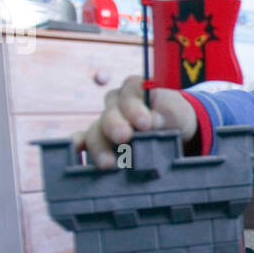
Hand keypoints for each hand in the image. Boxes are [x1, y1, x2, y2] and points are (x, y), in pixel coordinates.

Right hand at [72, 75, 197, 168]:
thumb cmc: (173, 116)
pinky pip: (83, 140)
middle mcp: (116, 103)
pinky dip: (78, 146)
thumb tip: (153, 121)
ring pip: (96, 129)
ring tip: (109, 163)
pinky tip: (77, 154)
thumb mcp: (176, 112)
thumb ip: (166, 114)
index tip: (144, 123)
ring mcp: (104, 121)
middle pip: (110, 112)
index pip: (131, 93)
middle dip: (115, 126)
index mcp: (135, 89)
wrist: (173, 129)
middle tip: (124, 138)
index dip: (135, 107)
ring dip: (100, 146)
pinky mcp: (98, 138)